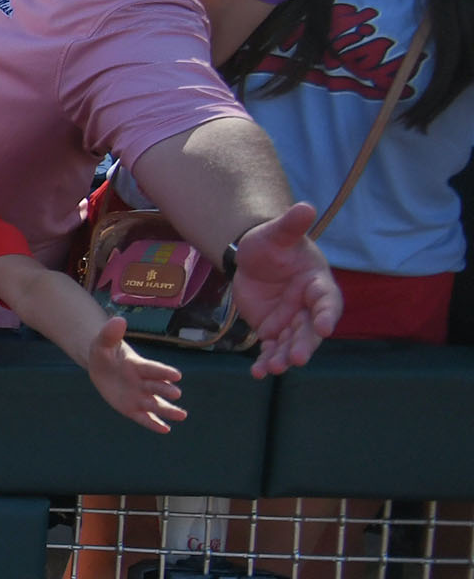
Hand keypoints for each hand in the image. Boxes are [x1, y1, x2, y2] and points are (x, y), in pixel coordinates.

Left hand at [84, 316, 186, 432]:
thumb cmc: (105, 353)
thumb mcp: (103, 343)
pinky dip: (154, 423)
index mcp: (138, 365)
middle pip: (156, 386)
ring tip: (181, 416)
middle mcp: (143, 382)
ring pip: (155, 404)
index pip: (152, 369)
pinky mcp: (133, 408)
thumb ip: (110, 334)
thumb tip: (118, 320)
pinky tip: (165, 429)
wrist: (102, 367)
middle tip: (176, 393)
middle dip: (165, 390)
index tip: (176, 375)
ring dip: (167, 410)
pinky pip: (144, 417)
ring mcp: (140, 396)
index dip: (163, 372)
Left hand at [226, 203, 341, 376]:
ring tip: (275, 369)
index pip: (326, 301)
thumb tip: (305, 206)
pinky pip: (271, 348)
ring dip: (284, 356)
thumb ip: (290, 225)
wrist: (251, 257)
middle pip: (310, 330)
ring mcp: (290, 320)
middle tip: (296, 359)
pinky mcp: (272, 329)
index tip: (323, 327)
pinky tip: (257, 372)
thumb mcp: (276, 233)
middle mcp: (307, 306)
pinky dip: (265, 360)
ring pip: (291, 342)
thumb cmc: (269, 243)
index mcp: (316, 283)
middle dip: (304, 344)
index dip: (326, 314)